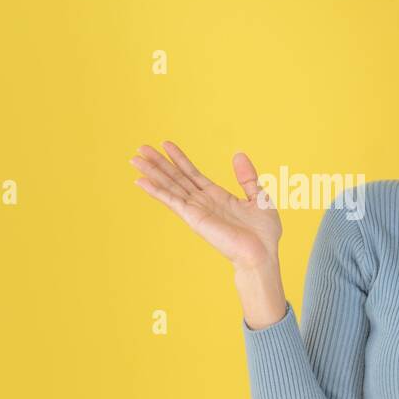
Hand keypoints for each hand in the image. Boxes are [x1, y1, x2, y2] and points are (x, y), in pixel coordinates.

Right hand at [130, 141, 281, 270]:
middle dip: (159, 163)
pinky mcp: (193, 218)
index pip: (192, 173)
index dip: (179, 159)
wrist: (261, 254)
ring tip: (135, 159)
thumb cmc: (263, 234)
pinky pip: (172, 200)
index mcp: (217, 197)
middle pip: (176, 178)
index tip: (166, 144)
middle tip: (141, 148)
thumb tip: (238, 154)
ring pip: (170, 186)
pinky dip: (156, 190)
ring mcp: (196, 210)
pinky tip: (141, 181)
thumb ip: (247, 177)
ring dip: (152, 173)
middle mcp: (203, 202)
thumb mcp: (259, 197)